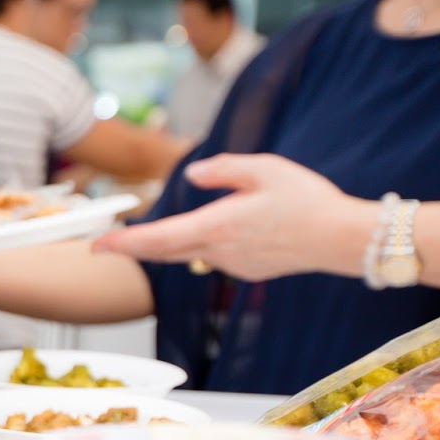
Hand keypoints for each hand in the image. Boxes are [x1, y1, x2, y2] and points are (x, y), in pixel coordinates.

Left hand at [91, 154, 367, 281]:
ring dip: (171, 243)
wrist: (342, 239)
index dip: (124, 243)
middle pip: (164, 252)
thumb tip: (195, 175)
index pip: (158, 239)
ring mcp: (232, 265)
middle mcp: (218, 251)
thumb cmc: (307, 199)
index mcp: (217, 226)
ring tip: (151, 236)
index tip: (97, 246)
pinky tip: (225, 230)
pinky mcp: (246, 271)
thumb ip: (224, 170)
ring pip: (190, 253)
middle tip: (103, 244)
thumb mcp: (265, 168)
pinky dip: (206, 244)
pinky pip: (216, 256)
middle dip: (133, 247)